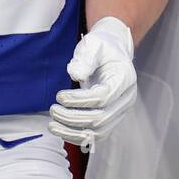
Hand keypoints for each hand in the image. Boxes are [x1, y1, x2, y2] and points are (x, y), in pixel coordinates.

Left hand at [49, 16, 135, 150]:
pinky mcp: (111, 118)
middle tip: (52, 109)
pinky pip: (95, 135)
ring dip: (72, 132)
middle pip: (101, 119)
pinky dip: (77, 135)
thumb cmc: (102, 47)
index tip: (59, 96)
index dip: (79, 100)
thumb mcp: (94, 43)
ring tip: (52, 125)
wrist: (112, 52)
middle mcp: (126, 99)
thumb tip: (75, 74)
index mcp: (125, 78)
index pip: (103, 97)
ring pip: (98, 132)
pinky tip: (60, 129)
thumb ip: (86, 57)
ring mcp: (120, 111)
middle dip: (72, 117)